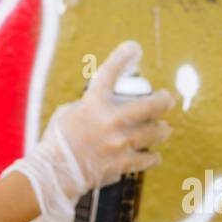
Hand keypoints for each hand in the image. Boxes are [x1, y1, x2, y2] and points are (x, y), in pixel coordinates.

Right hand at [0, 40, 174, 221]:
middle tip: (167, 98)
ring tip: (162, 128)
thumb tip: (108, 102)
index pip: (111, 71)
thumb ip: (91, 105)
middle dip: (164, 99)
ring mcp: (120, 143)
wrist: (54, 173)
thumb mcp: (69, 112)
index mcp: (93, 103)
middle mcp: (111, 120)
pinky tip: (150, 153)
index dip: (124, 55)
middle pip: (152, 105)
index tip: (134, 47)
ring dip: (161, 129)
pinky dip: (152, 155)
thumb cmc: (58, 140)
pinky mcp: (124, 163)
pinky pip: (150, 158)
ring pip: (156, 132)